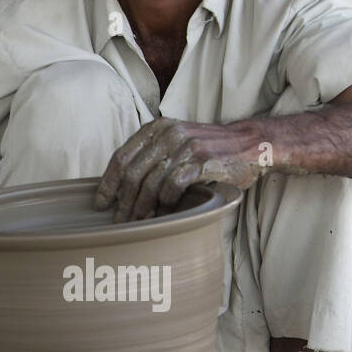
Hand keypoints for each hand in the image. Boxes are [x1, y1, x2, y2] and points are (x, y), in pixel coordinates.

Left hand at [94, 117, 265, 222]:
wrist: (251, 144)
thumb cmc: (211, 150)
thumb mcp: (178, 142)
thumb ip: (154, 156)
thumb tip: (123, 188)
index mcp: (157, 128)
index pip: (121, 157)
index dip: (107, 183)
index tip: (100, 204)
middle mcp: (168, 134)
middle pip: (132, 173)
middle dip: (122, 202)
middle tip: (120, 222)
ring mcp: (185, 147)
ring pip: (150, 182)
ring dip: (142, 207)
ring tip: (139, 223)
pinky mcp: (202, 162)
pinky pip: (173, 186)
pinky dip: (166, 203)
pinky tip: (166, 213)